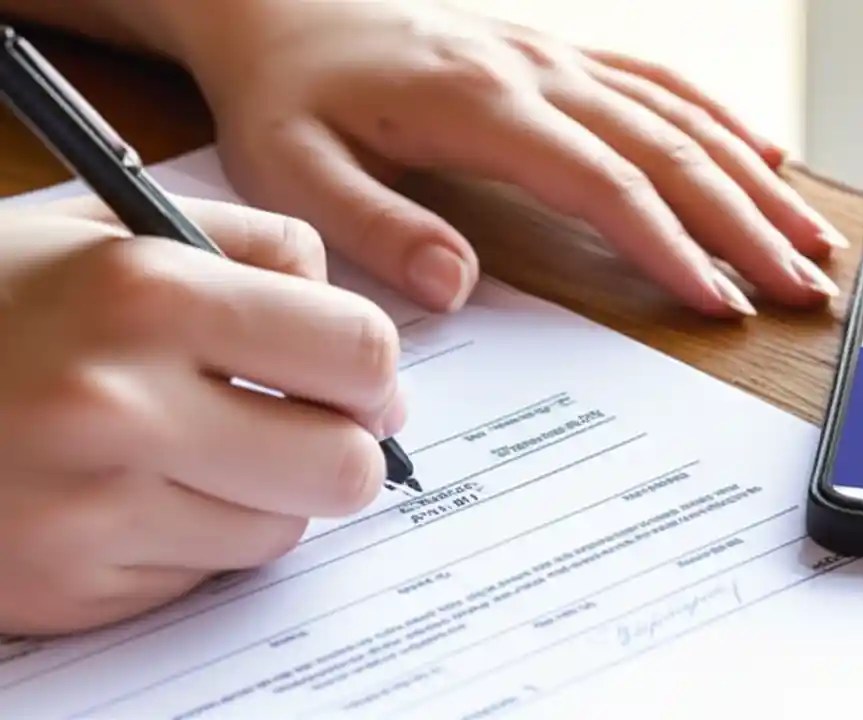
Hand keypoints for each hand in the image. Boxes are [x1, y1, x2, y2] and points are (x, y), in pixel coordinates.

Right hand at [0, 197, 403, 634]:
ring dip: (265, 496)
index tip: (360, 379)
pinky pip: (201, 574)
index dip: (373, 371)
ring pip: (279, 531)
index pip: (357, 352)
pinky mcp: (67, 588)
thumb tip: (361, 337)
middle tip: (310, 426)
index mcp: (146, 295)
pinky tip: (137, 491)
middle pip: (341, 467)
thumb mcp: (113, 226)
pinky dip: (194, 536)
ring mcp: (89, 512)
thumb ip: (255, 250)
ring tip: (202, 450)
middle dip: (342, 446)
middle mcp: (118, 409)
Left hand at [170, 0, 845, 317]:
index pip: (606, 182)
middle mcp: (539, 72)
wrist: (282, 10)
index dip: (671, 247)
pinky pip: (663, 82)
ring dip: (757, 179)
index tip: (720, 304)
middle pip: (672, 150)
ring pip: (685, 116)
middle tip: (804, 287)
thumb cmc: (289, 96)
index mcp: (482, 104)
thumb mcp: (295, 168)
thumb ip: (376, 227)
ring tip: (813, 238)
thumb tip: (461, 283)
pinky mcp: (562, 57)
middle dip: (747, 226)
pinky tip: (769, 158)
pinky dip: (727, 120)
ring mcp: (559, 58)